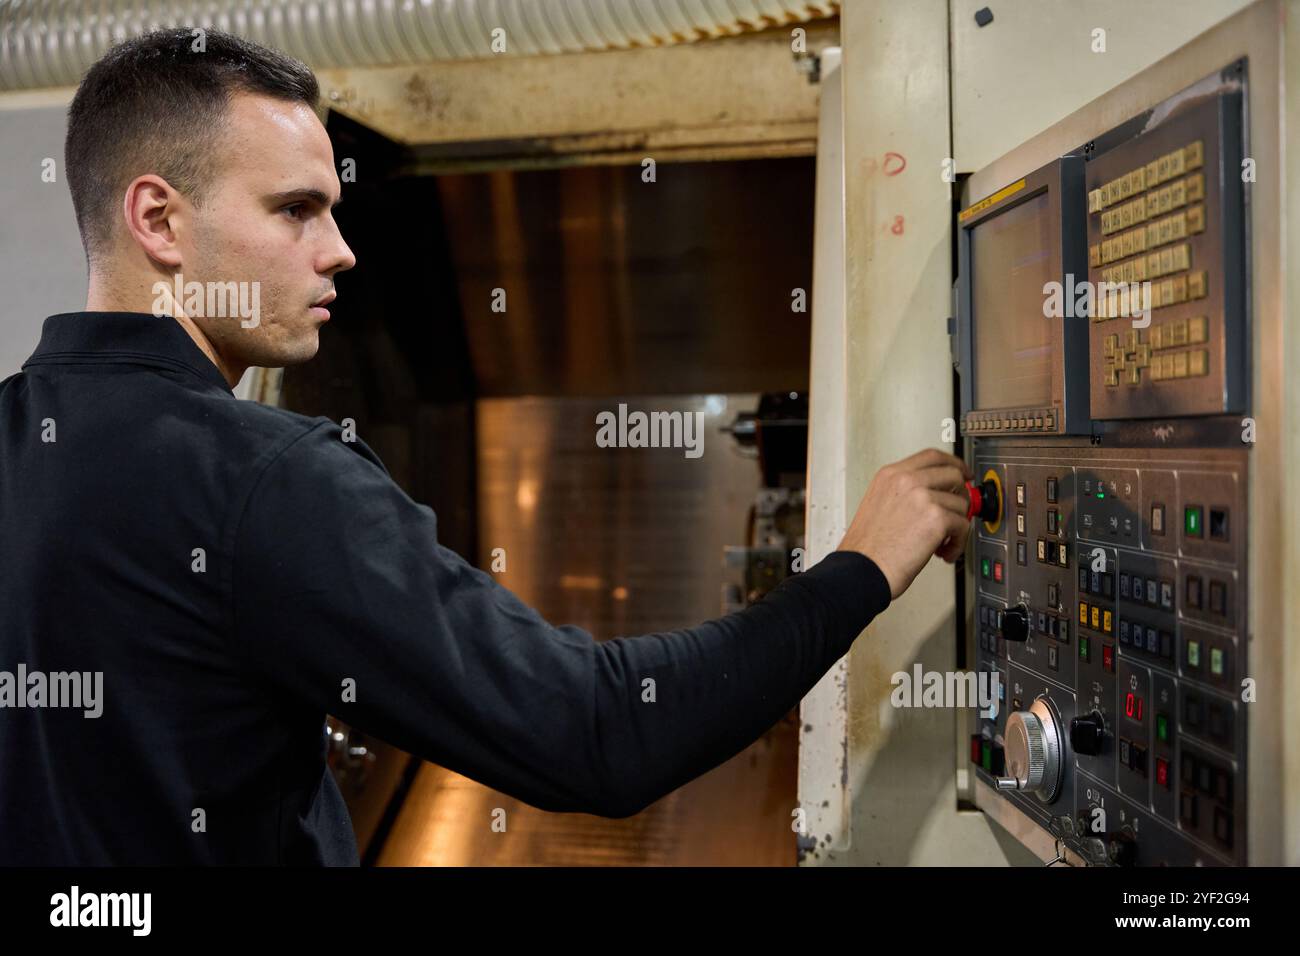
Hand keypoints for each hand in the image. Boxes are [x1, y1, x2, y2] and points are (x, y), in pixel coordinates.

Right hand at [836, 448, 973, 599]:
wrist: (862, 570)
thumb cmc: (867, 548)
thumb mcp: (880, 505)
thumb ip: (907, 494)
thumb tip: (939, 495)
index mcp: (890, 475)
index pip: (932, 456)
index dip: (953, 464)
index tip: (963, 473)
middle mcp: (906, 480)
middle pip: (953, 474)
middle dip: (961, 495)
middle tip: (957, 513)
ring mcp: (922, 496)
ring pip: (961, 503)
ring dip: (956, 526)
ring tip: (940, 543)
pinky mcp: (935, 517)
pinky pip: (963, 526)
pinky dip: (957, 543)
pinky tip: (942, 552)